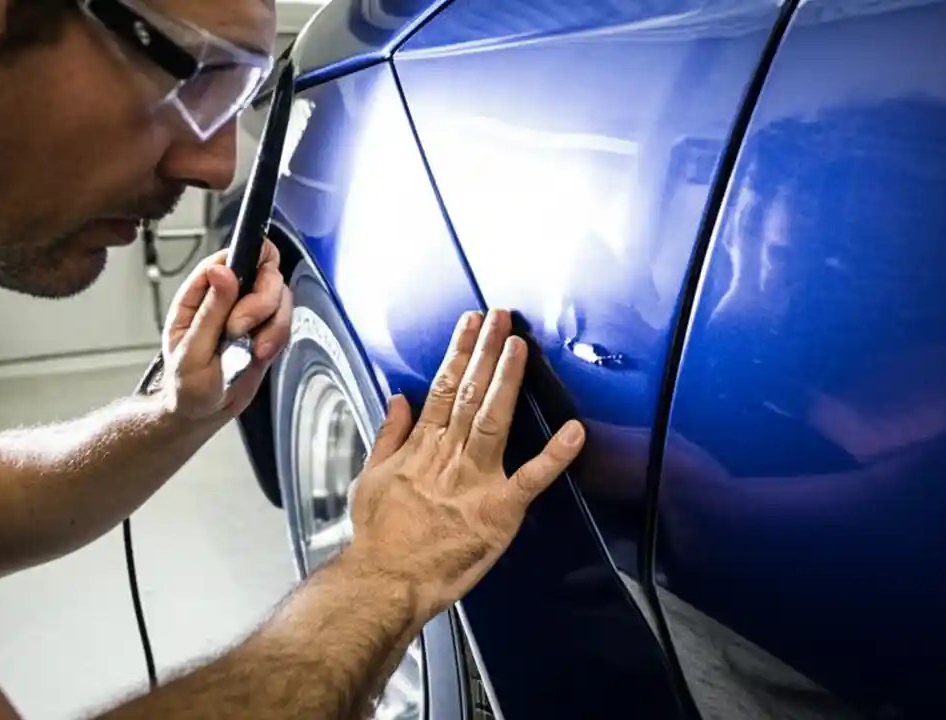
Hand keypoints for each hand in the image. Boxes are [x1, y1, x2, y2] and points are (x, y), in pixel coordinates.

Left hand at [161, 240, 291, 421]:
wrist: (203, 412)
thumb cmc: (186, 385)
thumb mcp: (192, 349)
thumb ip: (210, 310)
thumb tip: (221, 271)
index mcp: (201, 293)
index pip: (231, 256)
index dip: (249, 261)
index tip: (252, 284)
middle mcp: (228, 296)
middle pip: (266, 271)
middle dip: (261, 301)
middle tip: (241, 329)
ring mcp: (250, 312)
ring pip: (281, 296)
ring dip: (272, 324)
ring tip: (252, 349)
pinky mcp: (267, 330)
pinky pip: (287, 321)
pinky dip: (278, 338)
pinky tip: (260, 354)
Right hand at [345, 309, 585, 622]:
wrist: (385, 582)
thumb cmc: (379, 537)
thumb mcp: (371, 478)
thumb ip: (389, 435)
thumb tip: (400, 398)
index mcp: (421, 447)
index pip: (443, 387)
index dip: (460, 352)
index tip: (472, 324)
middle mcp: (449, 456)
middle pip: (469, 393)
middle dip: (487, 351)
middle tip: (501, 316)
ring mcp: (475, 481)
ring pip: (493, 419)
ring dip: (507, 380)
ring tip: (519, 346)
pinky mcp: (499, 511)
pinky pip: (532, 479)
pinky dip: (555, 456)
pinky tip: (574, 431)